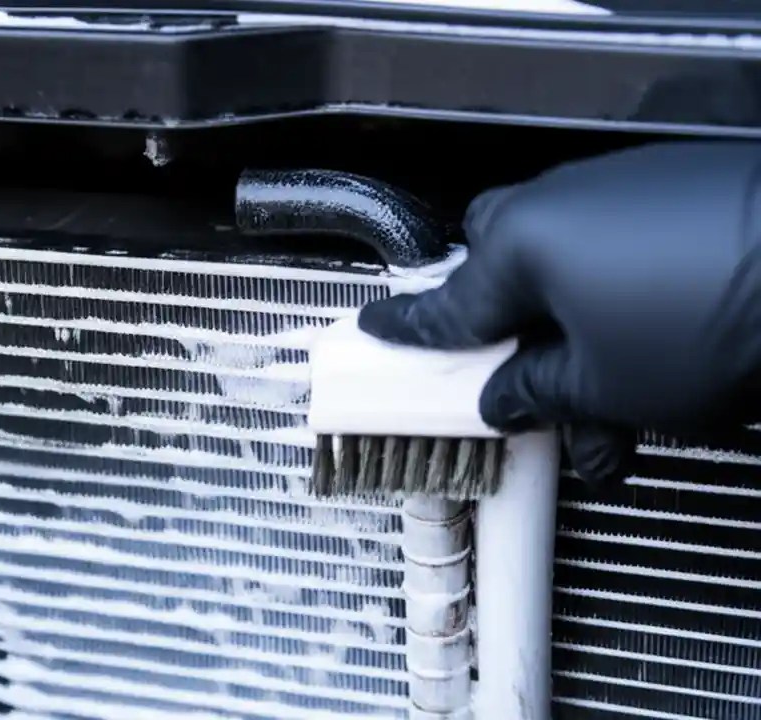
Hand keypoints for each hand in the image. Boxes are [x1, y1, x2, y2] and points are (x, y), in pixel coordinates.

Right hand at [359, 142, 760, 485]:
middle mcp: (561, 206)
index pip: (442, 303)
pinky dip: (618, 303)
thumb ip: (535, 392)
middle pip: (499, 268)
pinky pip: (613, 252)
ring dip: (572, 333)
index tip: (379, 328)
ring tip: (614, 406)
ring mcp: (618, 194)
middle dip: (503, 324)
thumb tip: (510, 396)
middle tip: (519, 382)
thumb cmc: (721, 314)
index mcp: (520, 246)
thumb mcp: (604, 387)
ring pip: (562, 268)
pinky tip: (654, 354)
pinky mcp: (671, 197)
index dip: (405, 327)